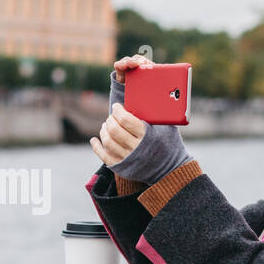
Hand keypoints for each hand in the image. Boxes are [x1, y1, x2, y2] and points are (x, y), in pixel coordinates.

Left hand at [90, 57, 192, 183]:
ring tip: (106, 125)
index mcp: (147, 135)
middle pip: (114, 131)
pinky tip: (95, 140)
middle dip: (110, 120)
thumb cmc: (167, 143)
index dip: (118, 111)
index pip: (126, 120)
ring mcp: (127, 159)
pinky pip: (104, 156)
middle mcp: (136, 148)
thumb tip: (149, 95)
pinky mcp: (121, 167)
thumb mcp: (167, 127)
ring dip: (104, 131)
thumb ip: (157, 115)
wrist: (168, 168)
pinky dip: (97, 146)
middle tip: (112, 116)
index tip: (117, 107)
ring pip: (108, 142)